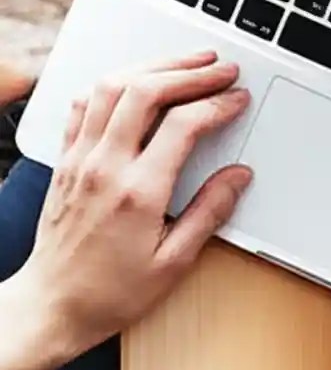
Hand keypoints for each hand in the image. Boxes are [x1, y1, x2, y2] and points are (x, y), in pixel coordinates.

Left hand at [12, 51, 251, 360]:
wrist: (53, 305)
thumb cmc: (111, 292)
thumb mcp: (175, 261)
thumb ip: (210, 212)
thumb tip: (237, 177)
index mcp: (138, 192)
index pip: (183, 125)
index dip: (217, 104)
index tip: (237, 99)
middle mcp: (104, 167)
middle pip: (145, 91)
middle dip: (188, 71)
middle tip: (219, 68)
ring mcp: (79, 160)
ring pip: (111, 88)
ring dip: (151, 67)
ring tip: (183, 63)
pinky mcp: (65, 162)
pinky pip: (84, 106)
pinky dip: (112, 85)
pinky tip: (133, 83)